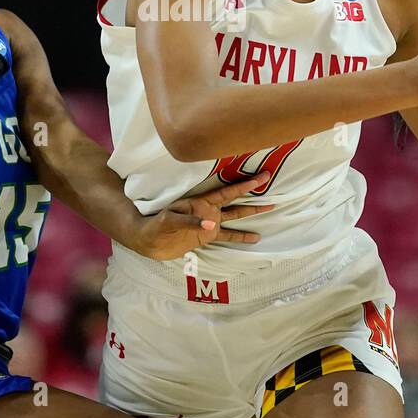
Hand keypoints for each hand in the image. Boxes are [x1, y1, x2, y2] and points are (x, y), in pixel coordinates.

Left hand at [132, 173, 274, 259]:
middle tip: (269, 180)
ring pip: (235, 216)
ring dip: (251, 212)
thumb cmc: (156, 225)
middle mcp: (208, 210)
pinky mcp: (206, 236)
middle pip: (235, 200)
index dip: (244, 185)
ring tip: (269, 207)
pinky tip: (254, 238)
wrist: (148, 240)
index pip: (227, 192)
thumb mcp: (170, 220)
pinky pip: (227, 236)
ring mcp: (208, 223)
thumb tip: (213, 225)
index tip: (261, 177)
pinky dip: (241, 237)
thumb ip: (191, 222)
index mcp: (201, 202)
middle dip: (253, 192)